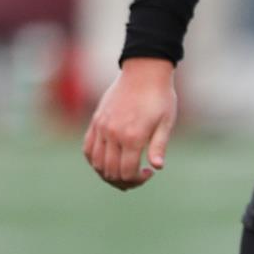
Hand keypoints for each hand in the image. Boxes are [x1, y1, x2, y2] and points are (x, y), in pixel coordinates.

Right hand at [82, 58, 176, 190]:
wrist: (144, 71)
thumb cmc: (160, 97)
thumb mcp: (166, 122)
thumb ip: (159, 146)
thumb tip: (157, 167)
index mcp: (133, 136)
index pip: (127, 172)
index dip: (137, 180)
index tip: (148, 173)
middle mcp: (113, 134)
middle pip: (110, 171)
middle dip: (124, 181)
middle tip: (137, 177)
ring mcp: (101, 127)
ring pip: (96, 163)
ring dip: (108, 174)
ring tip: (123, 172)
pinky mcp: (96, 121)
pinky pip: (88, 148)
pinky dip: (95, 161)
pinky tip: (108, 161)